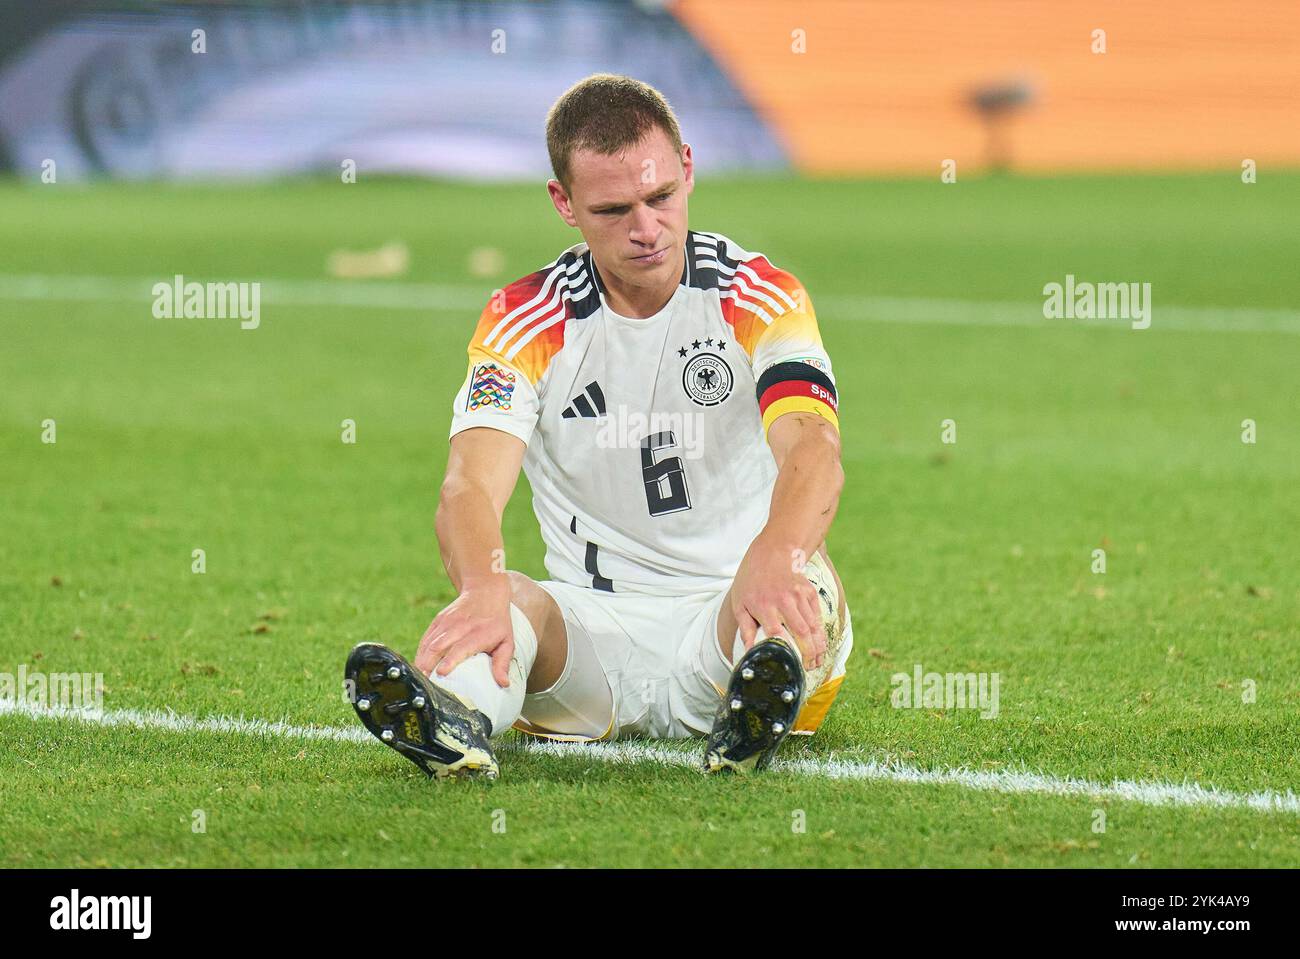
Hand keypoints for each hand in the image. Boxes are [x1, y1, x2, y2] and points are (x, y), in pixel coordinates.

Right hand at [414, 585, 514, 686]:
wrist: (485, 592)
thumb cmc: (497, 623)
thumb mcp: (506, 642)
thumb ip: (502, 663)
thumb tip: (504, 684)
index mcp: (478, 634)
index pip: (460, 648)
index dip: (450, 660)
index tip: (442, 672)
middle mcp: (460, 627)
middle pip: (438, 647)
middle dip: (429, 665)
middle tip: (425, 683)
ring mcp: (447, 623)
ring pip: (429, 643)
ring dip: (422, 661)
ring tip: (419, 678)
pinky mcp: (438, 621)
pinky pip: (426, 638)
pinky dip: (421, 652)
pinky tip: (420, 665)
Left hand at [730, 535, 826, 669]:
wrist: (774, 549)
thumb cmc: (752, 578)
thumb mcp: (739, 601)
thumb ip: (745, 628)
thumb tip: (750, 651)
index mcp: (763, 606)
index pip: (777, 634)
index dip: (785, 651)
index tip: (788, 665)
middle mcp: (783, 602)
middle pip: (801, 633)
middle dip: (808, 654)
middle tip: (809, 669)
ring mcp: (799, 596)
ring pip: (813, 626)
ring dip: (817, 646)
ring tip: (817, 662)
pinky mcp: (809, 593)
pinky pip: (817, 616)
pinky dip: (820, 631)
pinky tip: (820, 644)